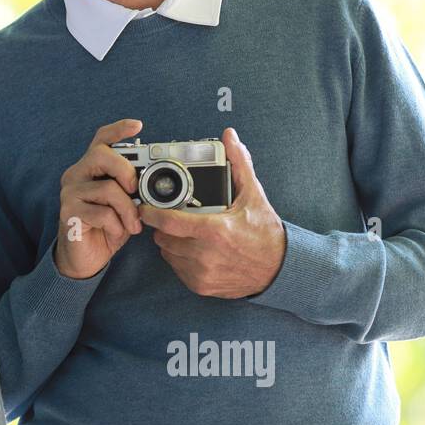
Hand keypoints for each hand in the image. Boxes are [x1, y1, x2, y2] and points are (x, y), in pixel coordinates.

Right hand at [54, 119, 144, 279]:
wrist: (85, 259)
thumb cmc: (106, 228)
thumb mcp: (125, 205)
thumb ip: (133, 190)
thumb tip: (154, 183)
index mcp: (91, 168)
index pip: (101, 140)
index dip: (118, 130)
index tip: (137, 125)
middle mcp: (76, 175)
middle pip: (101, 155)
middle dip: (126, 171)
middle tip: (136, 190)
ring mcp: (69, 192)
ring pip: (107, 189)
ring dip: (128, 211)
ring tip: (132, 225)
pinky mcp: (68, 212)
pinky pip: (103, 213)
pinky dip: (117, 226)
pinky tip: (116, 233)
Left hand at [139, 128, 286, 298]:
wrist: (280, 269)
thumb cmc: (266, 233)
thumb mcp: (253, 196)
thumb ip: (239, 164)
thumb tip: (230, 137)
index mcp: (214, 231)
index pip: (168, 222)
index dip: (151, 213)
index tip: (145, 207)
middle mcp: (205, 255)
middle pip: (164, 238)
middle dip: (165, 226)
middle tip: (175, 218)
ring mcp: (203, 273)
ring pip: (168, 254)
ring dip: (171, 243)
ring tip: (186, 233)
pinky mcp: (202, 287)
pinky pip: (178, 270)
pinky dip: (180, 259)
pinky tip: (193, 250)